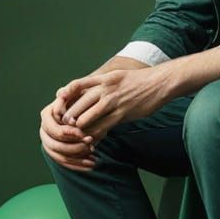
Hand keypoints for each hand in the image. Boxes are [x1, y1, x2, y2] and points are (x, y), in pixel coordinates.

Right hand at [39, 101, 96, 171]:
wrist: (85, 109)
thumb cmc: (82, 99)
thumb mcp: (78, 93)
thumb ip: (70, 94)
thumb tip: (61, 94)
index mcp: (46, 114)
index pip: (54, 129)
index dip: (68, 133)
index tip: (83, 134)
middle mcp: (44, 130)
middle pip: (55, 145)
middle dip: (74, 147)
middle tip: (91, 145)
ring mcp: (48, 142)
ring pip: (60, 156)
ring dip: (77, 157)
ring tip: (94, 156)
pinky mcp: (56, 152)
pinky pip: (64, 163)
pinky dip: (78, 165)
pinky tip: (92, 164)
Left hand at [55, 63, 174, 141]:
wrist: (160, 82)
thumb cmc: (140, 81)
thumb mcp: (119, 77)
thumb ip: (104, 85)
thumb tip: (91, 95)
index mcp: (104, 78)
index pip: (78, 84)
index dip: (66, 94)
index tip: (58, 103)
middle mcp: (106, 88)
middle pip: (80, 102)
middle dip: (69, 115)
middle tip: (61, 125)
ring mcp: (114, 101)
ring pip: (88, 116)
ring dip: (79, 127)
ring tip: (72, 136)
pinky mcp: (123, 113)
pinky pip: (104, 126)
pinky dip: (95, 135)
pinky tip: (90, 141)